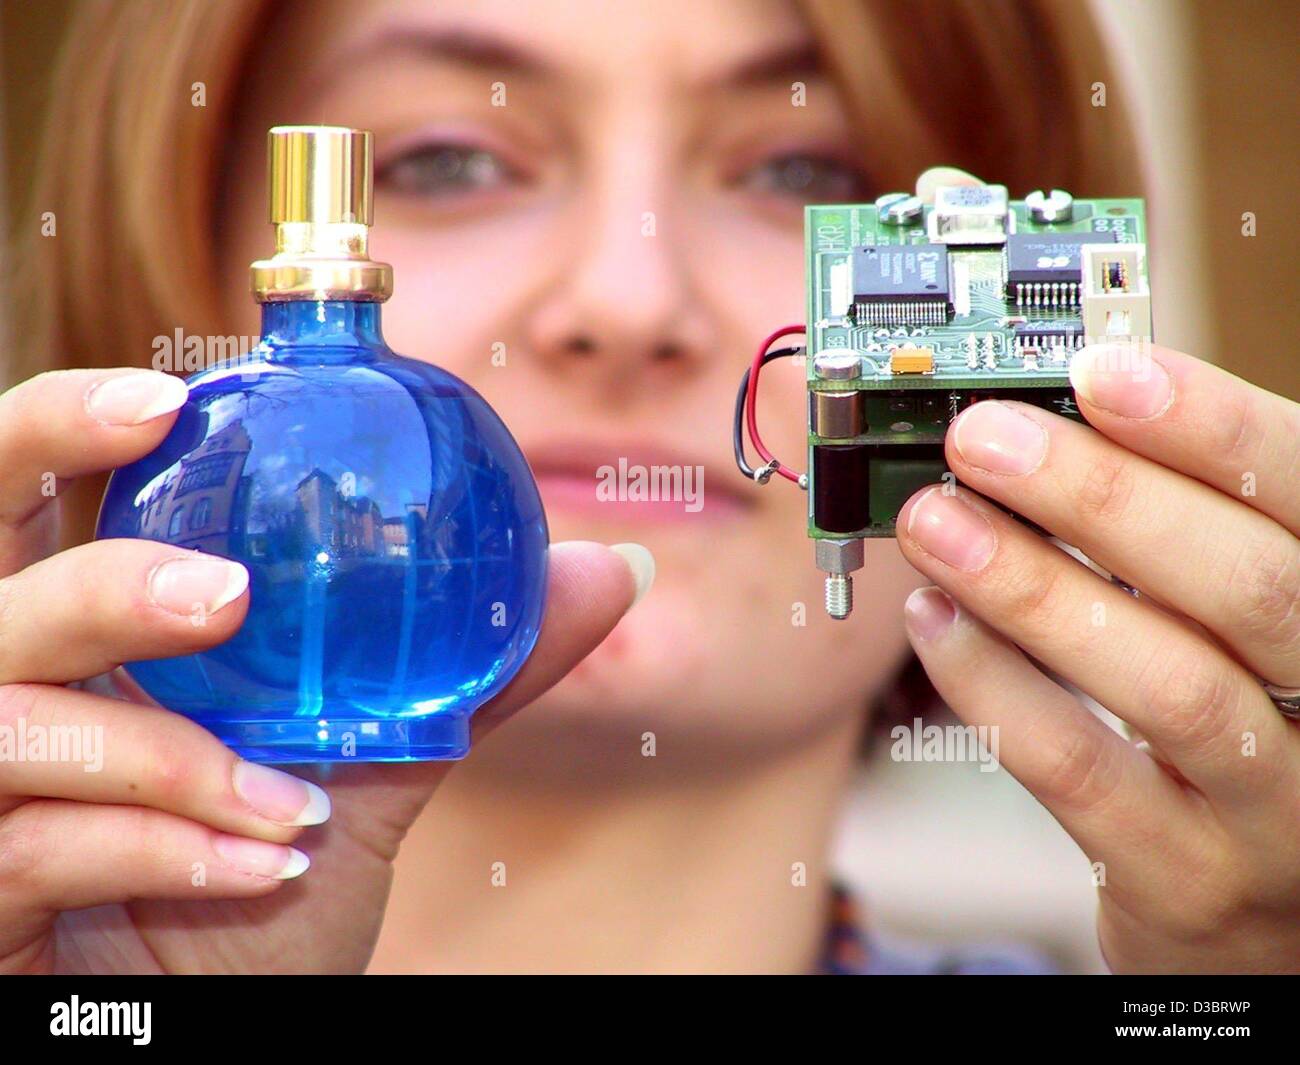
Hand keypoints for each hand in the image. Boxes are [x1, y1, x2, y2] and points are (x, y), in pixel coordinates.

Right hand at [0, 368, 646, 972]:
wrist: (220, 1025)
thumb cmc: (265, 885)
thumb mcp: (370, 769)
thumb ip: (464, 670)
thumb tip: (614, 569)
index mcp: (85, 639)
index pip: (24, 495)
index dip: (59, 427)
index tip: (169, 399)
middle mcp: (7, 692)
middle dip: (97, 578)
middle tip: (225, 594)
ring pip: (12, 720)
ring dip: (167, 757)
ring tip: (293, 803)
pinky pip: (36, 846)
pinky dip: (163, 851)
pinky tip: (265, 869)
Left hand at [897, 342, 1299, 972]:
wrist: (1255, 905)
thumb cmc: (1236, 721)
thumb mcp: (1227, 614)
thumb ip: (1172, 529)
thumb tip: (1043, 426)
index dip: (1212, 428)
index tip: (1101, 373)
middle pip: (1246, 588)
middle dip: (1102, 499)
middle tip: (983, 440)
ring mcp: (1281, 811)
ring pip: (1168, 685)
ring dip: (1032, 589)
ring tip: (935, 523)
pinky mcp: (1190, 881)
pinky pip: (1084, 773)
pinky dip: (997, 687)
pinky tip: (934, 621)